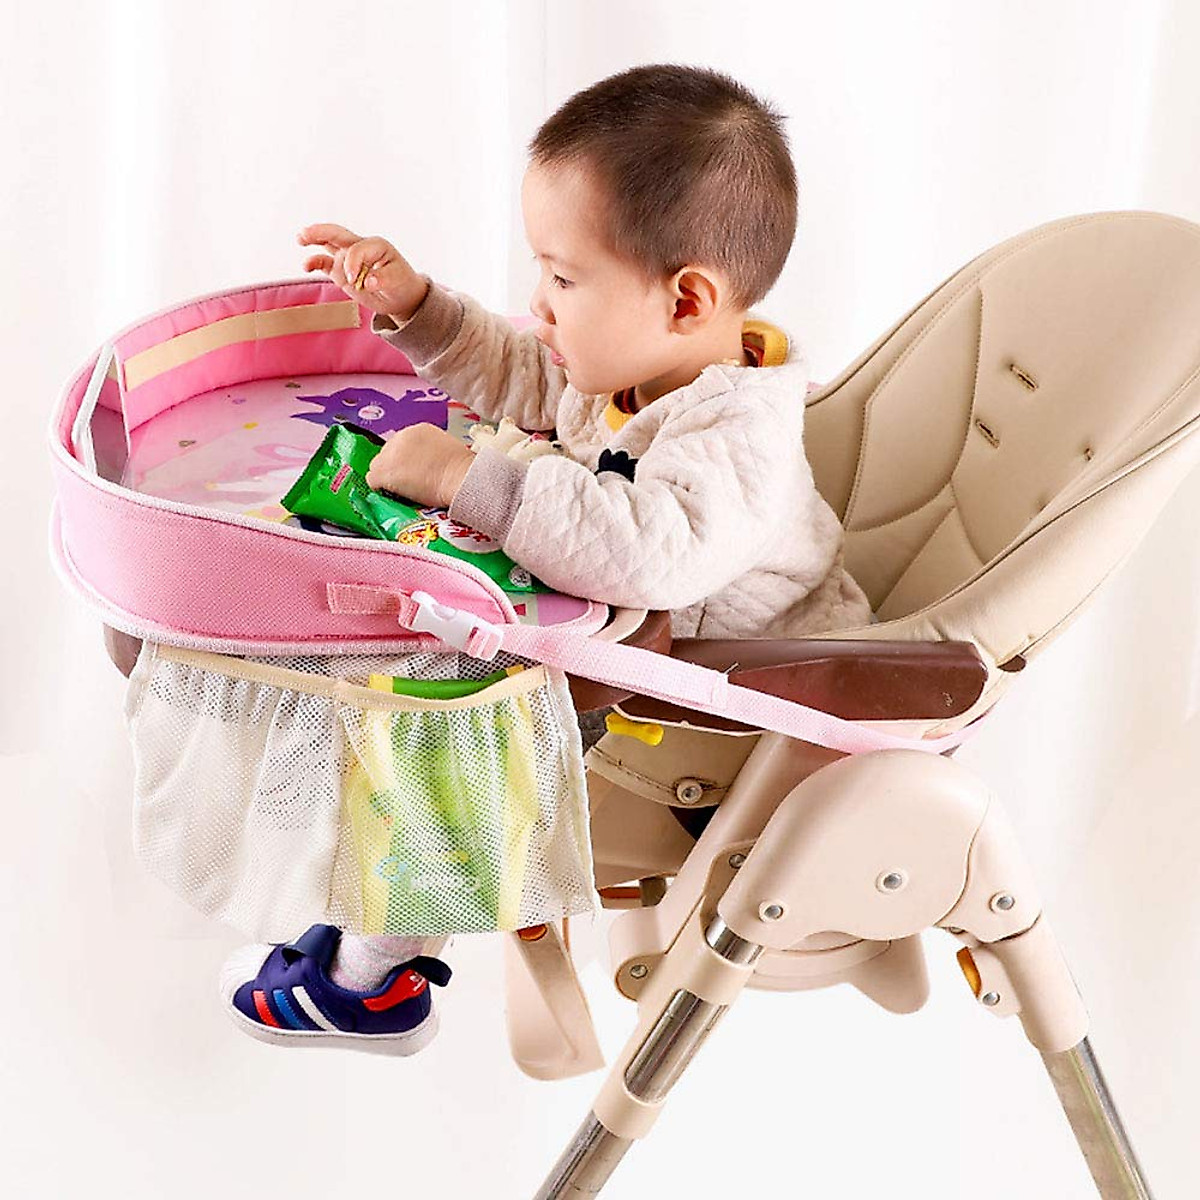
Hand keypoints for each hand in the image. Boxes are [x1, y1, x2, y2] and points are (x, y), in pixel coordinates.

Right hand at [298, 223, 429, 319]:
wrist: (401, 297)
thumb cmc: (402, 284)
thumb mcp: (398, 281)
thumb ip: (382, 279)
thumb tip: (367, 281)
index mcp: (376, 245)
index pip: (357, 249)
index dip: (352, 263)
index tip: (353, 280)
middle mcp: (360, 247)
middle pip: (338, 234)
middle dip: (322, 232)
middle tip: (306, 233)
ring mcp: (349, 258)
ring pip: (328, 245)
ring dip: (314, 240)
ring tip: (300, 239)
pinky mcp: (342, 272)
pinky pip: (325, 264)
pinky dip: (315, 263)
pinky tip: (306, 266)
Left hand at [365, 423, 475, 508]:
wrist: (460, 478)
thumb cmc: (463, 470)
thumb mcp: (447, 451)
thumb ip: (431, 453)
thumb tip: (426, 466)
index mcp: (418, 430)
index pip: (401, 445)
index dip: (406, 460)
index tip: (414, 471)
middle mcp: (400, 437)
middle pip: (387, 454)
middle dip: (395, 468)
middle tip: (408, 482)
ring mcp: (390, 454)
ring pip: (378, 467)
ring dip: (388, 478)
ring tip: (403, 491)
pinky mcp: (384, 471)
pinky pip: (373, 481)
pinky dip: (382, 489)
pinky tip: (395, 495)